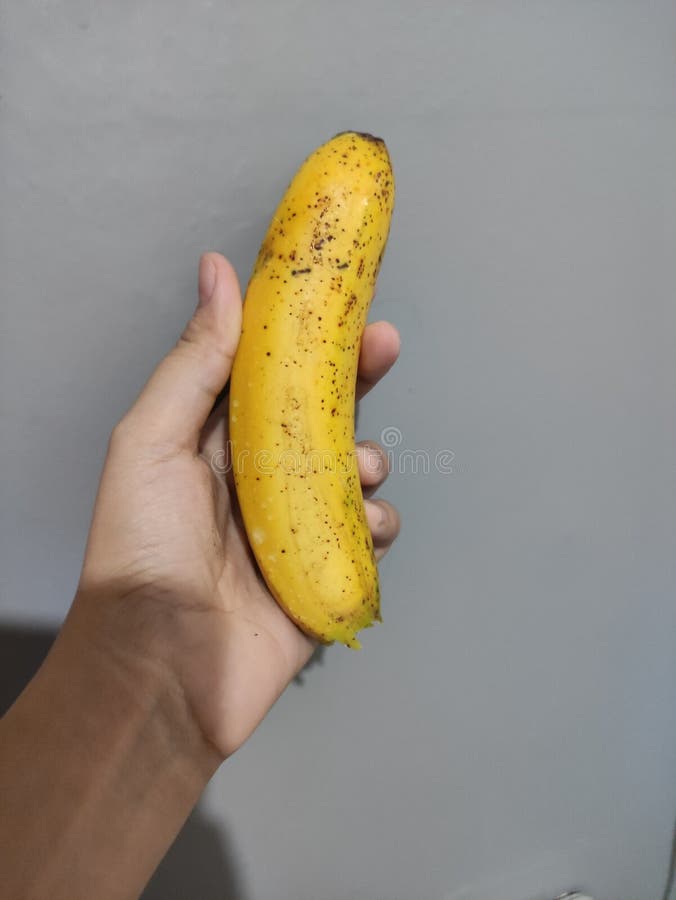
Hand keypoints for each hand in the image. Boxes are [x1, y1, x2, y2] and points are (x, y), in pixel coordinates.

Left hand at [72, 252, 400, 759]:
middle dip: (357, 378)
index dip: (307, 337)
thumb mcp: (151, 443)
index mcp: (217, 443)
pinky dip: (379, 524)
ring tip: (355, 474)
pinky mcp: (328, 572)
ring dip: (367, 459)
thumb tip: (217, 271)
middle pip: (323, 415)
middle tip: (385, 346)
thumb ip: (193, 362)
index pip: (271, 376)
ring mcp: (299, 526)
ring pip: (356, 470)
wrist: (163, 669)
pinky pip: (373, 534)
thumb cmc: (143, 551)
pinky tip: (365, 528)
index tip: (340, 300)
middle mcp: (261, 478)